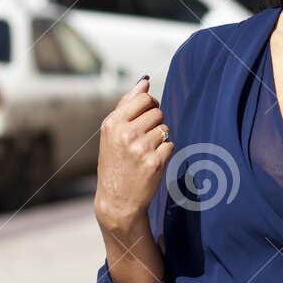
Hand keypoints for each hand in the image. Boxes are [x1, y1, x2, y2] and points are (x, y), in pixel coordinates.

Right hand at [93, 76, 173, 231]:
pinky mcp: (155, 162)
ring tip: (145, 152)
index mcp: (113, 123)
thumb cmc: (115, 163)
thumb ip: (127, 105)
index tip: (146, 116)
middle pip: (157, 112)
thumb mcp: (111, 133)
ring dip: (160, 139)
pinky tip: (151, 163)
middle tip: (142, 140)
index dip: (150, 105)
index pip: (144, 98)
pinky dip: (164, 152)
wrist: (117, 201)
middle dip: (154, 124)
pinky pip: (170, 145)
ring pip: (165, 129)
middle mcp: (125, 134)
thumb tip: (144, 82)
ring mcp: (140, 148)